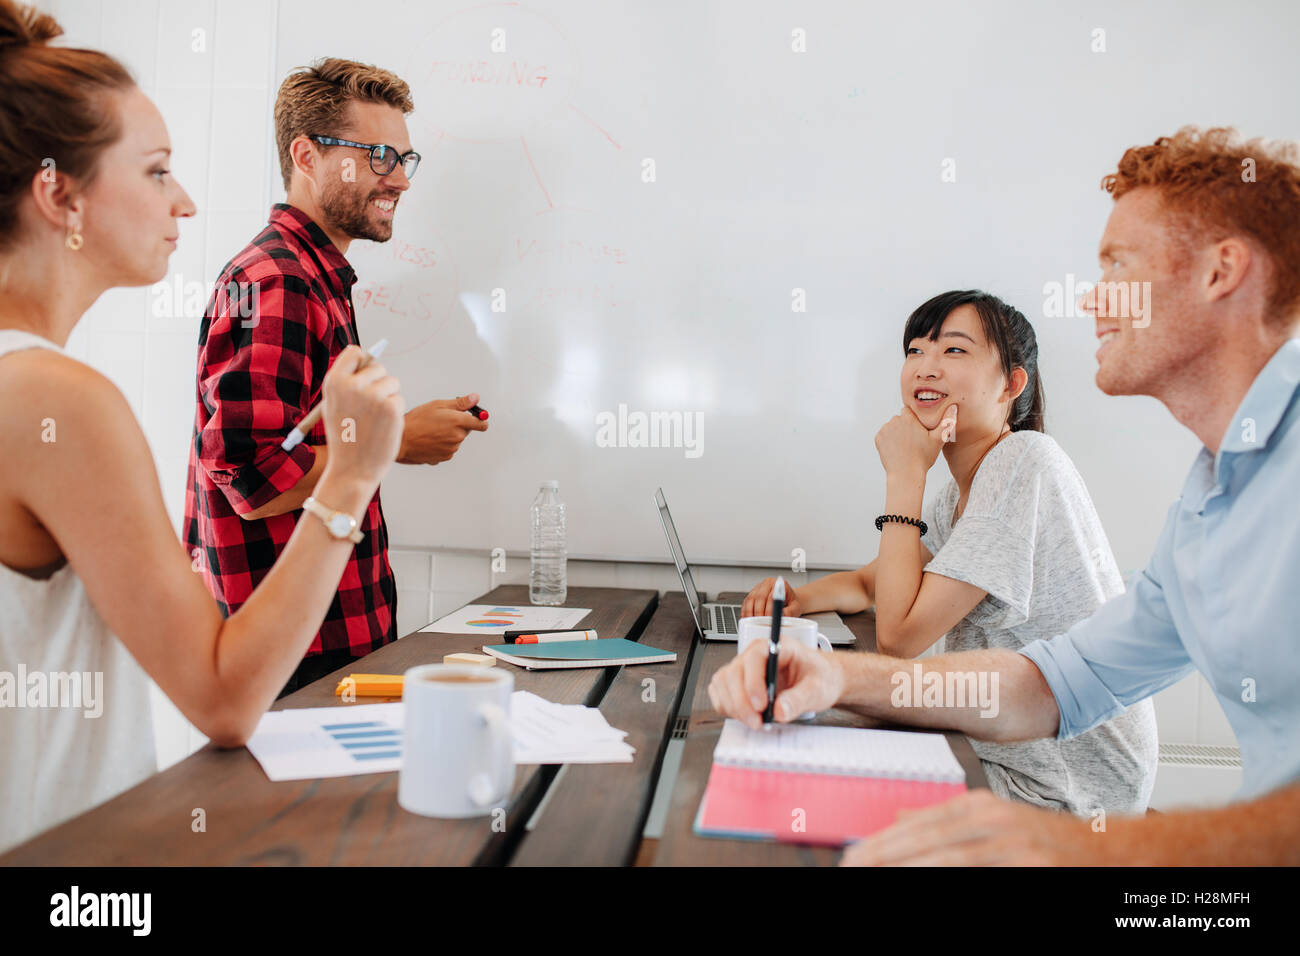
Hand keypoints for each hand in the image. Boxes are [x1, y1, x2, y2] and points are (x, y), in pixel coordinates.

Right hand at [320, 345, 404, 486]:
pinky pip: (399, 399)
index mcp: (334, 381)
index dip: (361, 363)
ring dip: (388, 398)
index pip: (354, 352)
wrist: (352, 470)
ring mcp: (373, 395)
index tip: (364, 377)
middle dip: (378, 383)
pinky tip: (382, 427)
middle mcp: (353, 384)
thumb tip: (368, 358)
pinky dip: (395, 412)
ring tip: (374, 419)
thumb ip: (347, 382)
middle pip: (377, 366)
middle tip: (370, 407)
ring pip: (392, 382)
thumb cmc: (344, 438)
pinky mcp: (391, 407)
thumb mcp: (335, 406)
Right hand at [397, 393, 488, 464]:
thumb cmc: (416, 421)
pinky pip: (448, 449)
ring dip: (449, 435)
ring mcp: (452, 449)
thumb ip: (460, 403)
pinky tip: (430, 439)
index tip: (479, 418)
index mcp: (458, 422)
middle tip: (442, 420)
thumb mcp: (438, 405)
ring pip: (456, 440)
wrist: (401, 440)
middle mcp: (458, 437)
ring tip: (432, 430)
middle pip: (466, 430)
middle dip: (458, 425)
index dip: (481, 420)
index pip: (482, 424)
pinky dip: (442, 444)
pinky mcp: (444, 457)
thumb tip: (475, 398)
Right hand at [707, 639, 843, 728]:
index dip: (753, 683)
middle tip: (758, 721)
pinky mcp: (738, 683)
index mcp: (775, 647)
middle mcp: (755, 655)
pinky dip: (728, 707)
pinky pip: (720, 693)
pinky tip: (745, 716)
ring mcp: (744, 668)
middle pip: (733, 673)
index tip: (762, 706)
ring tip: (755, 721)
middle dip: (742, 702)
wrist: (821, 679)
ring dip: (734, 707)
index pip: (754, 658)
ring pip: (723, 684)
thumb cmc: (819, 676)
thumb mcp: (818, 688)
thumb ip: (799, 699)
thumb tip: (780, 711)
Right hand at [740, 577, 804, 617]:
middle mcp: (766, 584)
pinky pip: (745, 603)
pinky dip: (745, 612)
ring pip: (750, 600)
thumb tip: (780, 616)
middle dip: (758, 612)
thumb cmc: (791, 603)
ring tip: (753, 623)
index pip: (771, 596)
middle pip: (758, 598)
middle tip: (760, 623)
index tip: (769, 619)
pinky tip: (747, 619)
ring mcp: (757, 588)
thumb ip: (789, 612)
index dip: (769, 609)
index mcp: (778, 584)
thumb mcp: (795, 608)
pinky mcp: (751, 595)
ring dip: (750, 613)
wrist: (789, 601)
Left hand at [839, 789, 1098, 865]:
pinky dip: (945, 881)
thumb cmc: (1050, 842)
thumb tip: (898, 818)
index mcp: (983, 808)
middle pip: (926, 844)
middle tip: (850, 868)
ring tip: (872, 878)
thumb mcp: (997, 821)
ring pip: (947, 862)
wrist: (1116, 853)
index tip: (852, 856)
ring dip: (907, 871)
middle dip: (884, 859)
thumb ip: (949, 820)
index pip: (918, 824)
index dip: (882, 842)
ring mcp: (1015, 850)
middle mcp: (996, 824)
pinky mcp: (1031, 872)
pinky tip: (919, 888)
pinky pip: (976, 879)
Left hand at [874, 403, 957, 476]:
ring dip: (897, 432)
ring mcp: (884, 429)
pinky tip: (897, 449)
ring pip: (892, 426)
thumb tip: (954, 406)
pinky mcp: (878, 438)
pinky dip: (889, 440)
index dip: (915, 419)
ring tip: (906, 446)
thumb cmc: (923, 458)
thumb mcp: (939, 439)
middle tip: (914, 440)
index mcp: (908, 417)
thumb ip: (947, 421)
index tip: (919, 430)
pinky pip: (884, 435)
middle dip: (906, 426)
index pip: (910, 410)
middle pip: (901, 418)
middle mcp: (894, 420)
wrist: (905, 474)